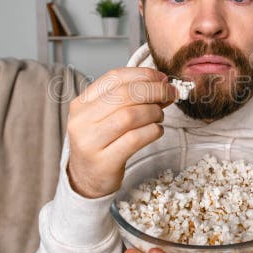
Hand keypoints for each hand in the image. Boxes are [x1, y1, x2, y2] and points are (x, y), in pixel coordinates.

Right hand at [66, 67, 175, 197]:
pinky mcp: (104, 161)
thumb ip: (129, 99)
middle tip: (170, 94)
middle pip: (124, 95)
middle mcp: (82, 120)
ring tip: (160, 116)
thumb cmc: (101, 142)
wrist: (85, 178)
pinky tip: (156, 131)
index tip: (161, 78)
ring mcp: (90, 141)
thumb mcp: (106, 115)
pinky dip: (152, 131)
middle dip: (153, 91)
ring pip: (130, 116)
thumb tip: (162, 84)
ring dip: (154, 112)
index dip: (142, 74)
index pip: (114, 78)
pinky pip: (135, 139)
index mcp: (82, 103)